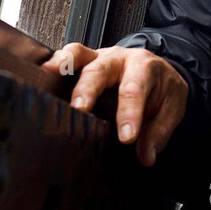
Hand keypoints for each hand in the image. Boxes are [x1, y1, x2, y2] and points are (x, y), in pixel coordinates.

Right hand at [41, 42, 189, 166]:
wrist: (158, 70)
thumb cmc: (161, 89)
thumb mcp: (172, 108)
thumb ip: (158, 132)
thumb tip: (146, 156)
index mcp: (144, 68)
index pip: (135, 90)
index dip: (129, 115)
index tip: (126, 138)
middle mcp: (118, 59)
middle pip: (101, 70)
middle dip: (88, 90)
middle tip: (80, 110)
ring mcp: (97, 57)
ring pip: (78, 53)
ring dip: (63, 65)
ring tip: (48, 76)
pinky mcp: (82, 62)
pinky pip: (64, 58)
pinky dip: (51, 65)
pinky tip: (38, 76)